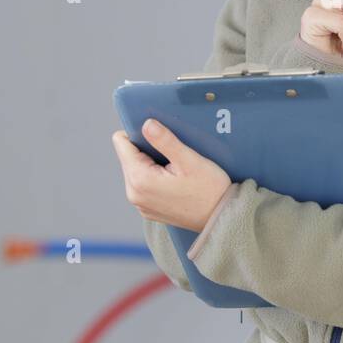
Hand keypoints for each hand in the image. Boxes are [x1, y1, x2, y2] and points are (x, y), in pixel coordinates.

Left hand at [111, 119, 231, 230]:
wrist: (221, 219)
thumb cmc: (209, 190)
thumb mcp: (189, 160)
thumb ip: (164, 140)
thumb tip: (146, 124)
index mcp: (140, 179)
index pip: (121, 143)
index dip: (139, 133)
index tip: (158, 135)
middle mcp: (134, 194)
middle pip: (128, 157)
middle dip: (147, 149)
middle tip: (173, 153)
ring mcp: (140, 204)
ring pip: (136, 170)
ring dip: (151, 164)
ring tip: (176, 168)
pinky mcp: (148, 210)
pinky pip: (144, 185)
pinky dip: (155, 178)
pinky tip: (176, 180)